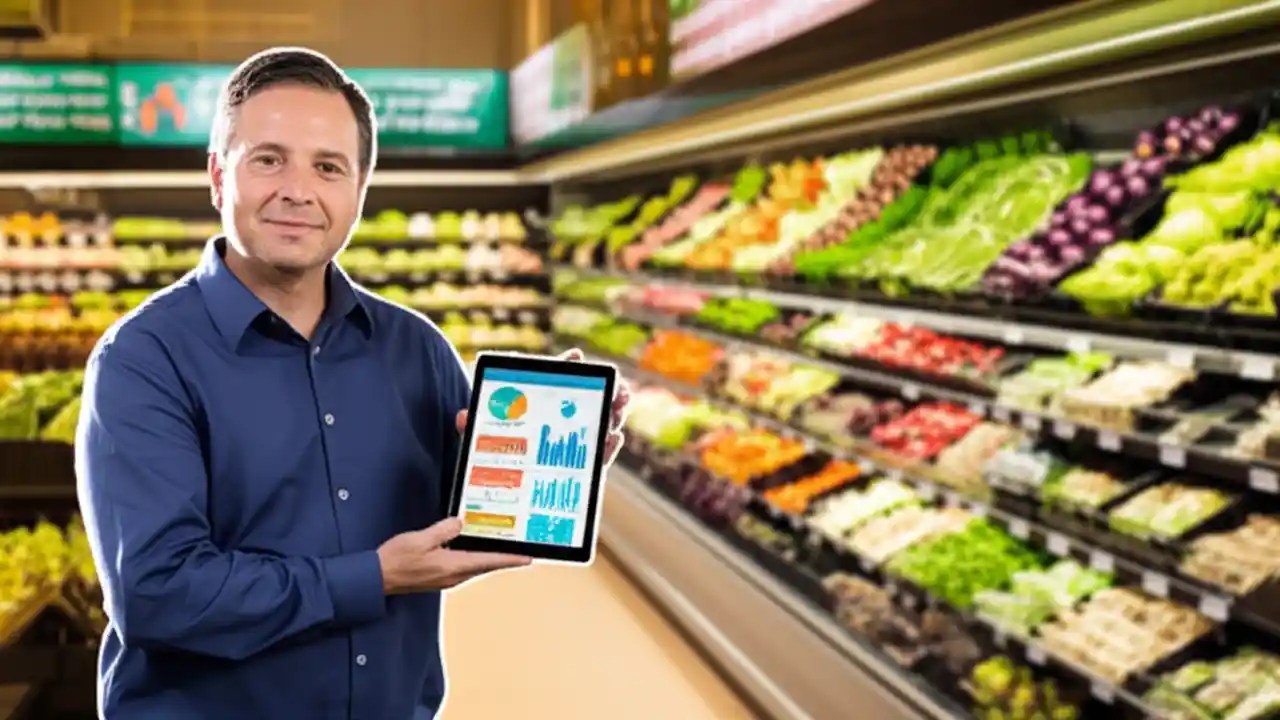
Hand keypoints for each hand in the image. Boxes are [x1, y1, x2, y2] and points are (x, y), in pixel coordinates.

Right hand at [376, 517, 530, 594]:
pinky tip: (472, 552)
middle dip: (503, 559)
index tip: (526, 559)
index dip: (509, 560)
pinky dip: (473, 560)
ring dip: (488, 561)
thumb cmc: (397, 560)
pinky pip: (463, 568)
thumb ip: (443, 530)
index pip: (488, 562)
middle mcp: (453, 576)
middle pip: (485, 566)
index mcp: (452, 566)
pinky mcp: (438, 577)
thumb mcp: (421, 539)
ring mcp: (445, 579)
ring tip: (501, 550)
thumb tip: (459, 524)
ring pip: (475, 568)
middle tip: (519, 553)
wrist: (378, 578)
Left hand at [456, 347, 631, 466]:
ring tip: (619, 405)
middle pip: (590, 403)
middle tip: (615, 386)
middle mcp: (563, 426)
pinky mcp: (581, 475)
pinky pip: (599, 461)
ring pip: (602, 427)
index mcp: (542, 412)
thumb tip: (461, 416)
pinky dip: (609, 449)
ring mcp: (575, 449)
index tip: (575, 355)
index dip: (567, 367)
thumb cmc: (494, 465)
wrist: (501, 501)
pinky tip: (613, 438)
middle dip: (607, 390)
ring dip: (615, 414)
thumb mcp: (482, 444)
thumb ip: (473, 430)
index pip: (556, 383)